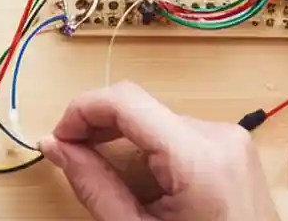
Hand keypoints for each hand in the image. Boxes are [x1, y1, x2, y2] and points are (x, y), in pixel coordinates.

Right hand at [39, 82, 277, 220]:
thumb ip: (94, 186)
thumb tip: (55, 145)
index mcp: (198, 158)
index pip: (126, 101)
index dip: (82, 109)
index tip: (58, 136)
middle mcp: (219, 136)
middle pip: (139, 109)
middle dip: (98, 128)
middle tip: (70, 157)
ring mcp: (230, 140)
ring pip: (155, 121)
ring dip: (123, 140)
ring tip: (103, 173)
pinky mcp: (232, 148)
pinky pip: (177, 134)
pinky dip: (149, 150)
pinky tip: (139, 180)